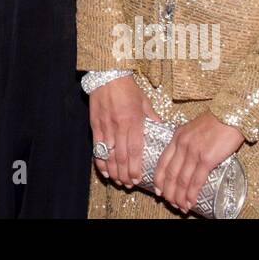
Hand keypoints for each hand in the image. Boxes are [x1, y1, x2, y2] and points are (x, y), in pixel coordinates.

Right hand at [88, 73, 160, 187]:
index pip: (135, 150)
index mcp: (134, 121)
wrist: (108, 74)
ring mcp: (106, 126)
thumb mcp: (145, 101)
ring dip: (112, 170)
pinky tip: (104, 170)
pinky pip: (97, 146)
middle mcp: (119, 125)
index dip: (135, 167)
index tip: (137, 179)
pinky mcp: (95, 124)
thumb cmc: (128, 87)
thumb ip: (152, 117)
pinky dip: (100, 160)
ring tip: (117, 181)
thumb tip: (162, 127)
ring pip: (109, 154)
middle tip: (128, 184)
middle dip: (124, 174)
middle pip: (121, 156)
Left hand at [153, 111, 244, 212]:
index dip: (159, 178)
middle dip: (168, 192)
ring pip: (182, 179)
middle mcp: (182, 145)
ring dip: (180, 196)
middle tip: (170, 203)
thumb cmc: (216, 121)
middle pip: (170, 173)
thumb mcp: (193, 127)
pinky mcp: (207, 158)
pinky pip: (196, 180)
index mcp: (177, 137)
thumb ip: (187, 140)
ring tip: (180, 207)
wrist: (231, 114)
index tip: (158, 190)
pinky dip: (192, 193)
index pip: (163, 161)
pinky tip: (191, 201)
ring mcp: (194, 152)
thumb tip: (187, 157)